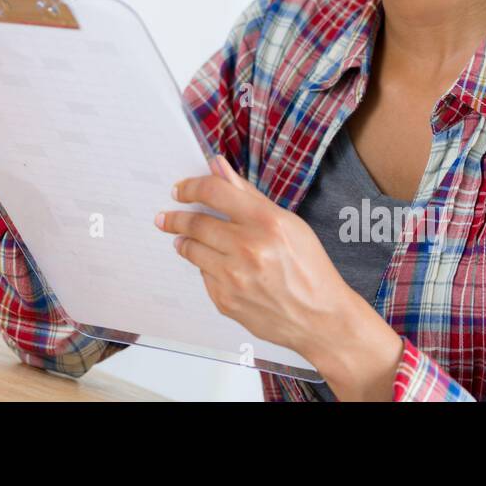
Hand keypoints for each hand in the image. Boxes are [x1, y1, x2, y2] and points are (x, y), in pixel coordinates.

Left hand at [154, 154, 352, 358]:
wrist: (320, 319)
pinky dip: (205, 267)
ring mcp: (234, 277)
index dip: (190, 187)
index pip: (214, 192)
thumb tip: (218, 166)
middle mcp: (248, 248)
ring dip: (184, 241)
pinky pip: (203, 275)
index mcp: (267, 222)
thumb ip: (248, 195)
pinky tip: (215, 266)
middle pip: (196, 223)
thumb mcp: (289, 223)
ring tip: (181, 238)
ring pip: (193, 250)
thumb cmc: (309, 267)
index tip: (179, 189)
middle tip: (166, 216)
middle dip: (176, 217)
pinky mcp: (226, 300)